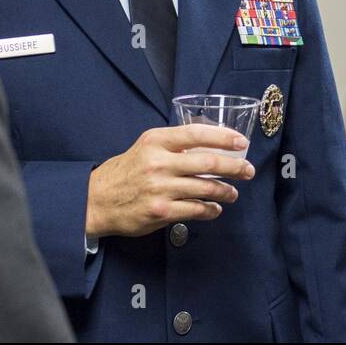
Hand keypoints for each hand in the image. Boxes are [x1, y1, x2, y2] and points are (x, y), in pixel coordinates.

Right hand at [85, 124, 255, 237]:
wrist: (97, 199)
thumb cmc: (126, 171)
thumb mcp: (146, 147)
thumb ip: (173, 144)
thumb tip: (210, 145)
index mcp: (156, 141)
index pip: (197, 133)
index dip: (224, 137)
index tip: (241, 142)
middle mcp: (159, 162)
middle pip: (209, 162)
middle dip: (235, 167)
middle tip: (248, 171)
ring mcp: (160, 188)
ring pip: (206, 188)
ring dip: (226, 191)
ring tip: (233, 192)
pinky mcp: (161, 211)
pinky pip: (196, 210)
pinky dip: (211, 210)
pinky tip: (215, 208)